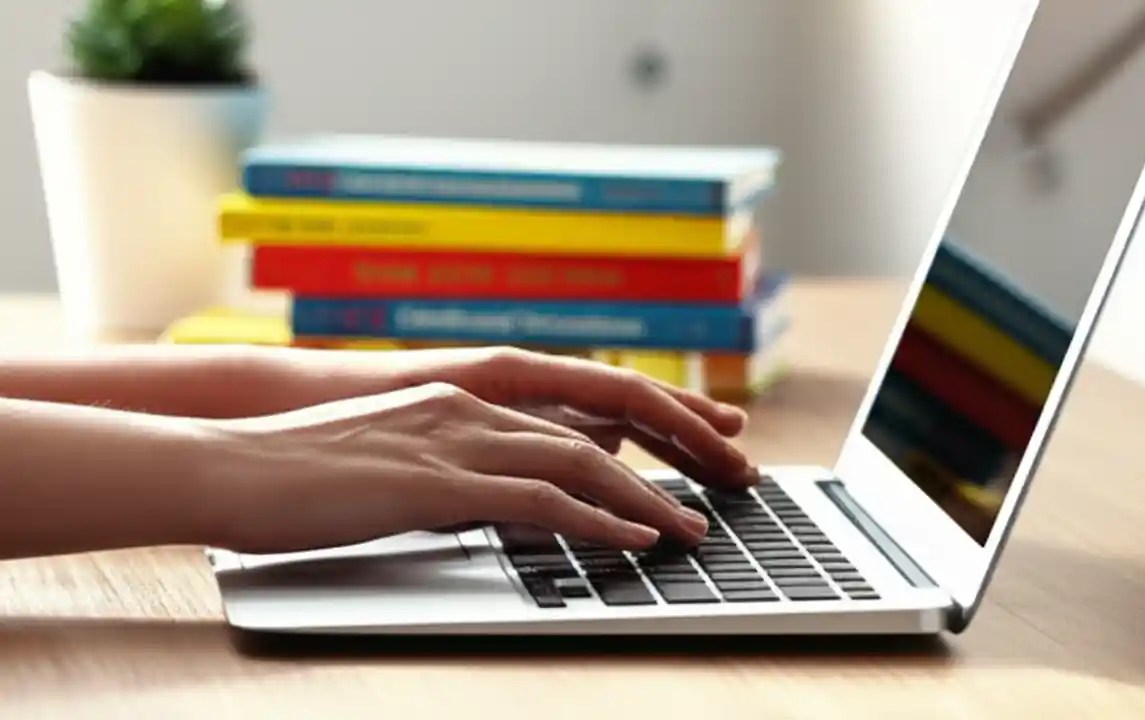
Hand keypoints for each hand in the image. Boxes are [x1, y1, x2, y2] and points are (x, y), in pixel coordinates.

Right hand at [200, 382, 719, 554]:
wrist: (231, 466)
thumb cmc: (301, 473)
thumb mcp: (394, 460)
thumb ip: (454, 466)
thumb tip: (498, 494)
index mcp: (461, 400)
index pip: (571, 409)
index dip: (640, 429)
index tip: (691, 448)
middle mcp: (470, 409)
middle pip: (594, 429)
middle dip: (665, 459)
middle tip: (716, 482)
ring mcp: (455, 440)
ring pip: (580, 461)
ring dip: (645, 498)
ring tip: (690, 528)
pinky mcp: (437, 482)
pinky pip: (540, 498)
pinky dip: (597, 519)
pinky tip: (633, 538)